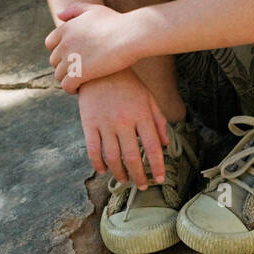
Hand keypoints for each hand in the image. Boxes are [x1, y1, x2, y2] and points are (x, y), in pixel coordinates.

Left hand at [45, 2, 135, 90]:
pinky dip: (71, 89)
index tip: (71, 55)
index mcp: (65, 28)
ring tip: (80, 81)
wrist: (131, 35)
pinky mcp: (79, 73)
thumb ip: (75, 9)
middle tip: (78, 70)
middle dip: (64, 66)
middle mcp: (64, 43)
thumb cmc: (117, 22)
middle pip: (54, 61)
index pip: (50, 44)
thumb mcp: (94, 10)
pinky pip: (66, 86)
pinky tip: (81, 88)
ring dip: (68, 78)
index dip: (60, 51)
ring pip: (59, 75)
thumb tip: (59, 16)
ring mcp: (70, 59)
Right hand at [73, 70, 169, 189]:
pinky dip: (98, 163)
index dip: (157, 166)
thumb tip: (166, 145)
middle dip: (138, 175)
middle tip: (142, 186)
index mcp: (142, 114)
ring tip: (124, 180)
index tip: (159, 179)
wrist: (99, 67)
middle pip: (132, 156)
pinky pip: (93, 149)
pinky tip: (103, 170)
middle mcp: (124, 121)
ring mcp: (105, 123)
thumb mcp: (148, 98)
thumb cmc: (128, 84)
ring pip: (112, 157)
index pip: (153, 146)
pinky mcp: (88, 123)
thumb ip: (158, 121)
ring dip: (119, 173)